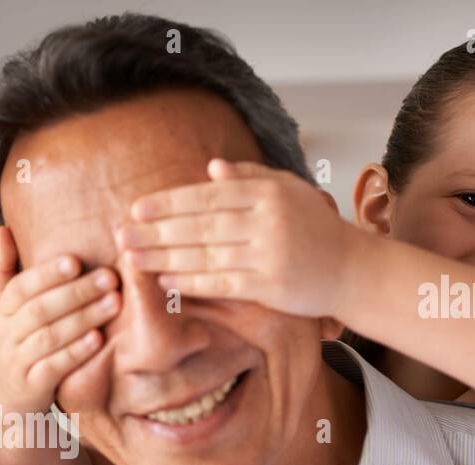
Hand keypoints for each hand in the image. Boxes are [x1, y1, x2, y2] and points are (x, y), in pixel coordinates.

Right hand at [0, 225, 122, 414]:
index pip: (20, 287)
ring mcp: (18, 362)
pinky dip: (76, 353)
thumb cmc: (13, 343)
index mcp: (1, 311)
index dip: (47, 274)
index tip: (75, 260)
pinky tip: (99, 339)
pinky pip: (54, 368)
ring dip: (83, 318)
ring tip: (114, 302)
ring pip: (50, 337)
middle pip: (40, 310)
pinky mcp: (33, 386)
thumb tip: (3, 229)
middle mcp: (6, 334)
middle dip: (76, 292)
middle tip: (110, 278)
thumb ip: (2, 269)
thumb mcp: (0, 307)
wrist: (6, 398)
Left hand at [117, 159, 361, 318]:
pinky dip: (192, 283)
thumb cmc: (316, 228)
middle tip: (121, 235)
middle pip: (201, 225)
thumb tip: (211, 168)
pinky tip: (165, 282)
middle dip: (157, 231)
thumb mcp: (289, 191)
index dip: (170, 203)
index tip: (138, 209)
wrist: (353, 270)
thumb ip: (250, 178)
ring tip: (134, 259)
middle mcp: (268, 220)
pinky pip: (222, 283)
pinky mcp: (271, 286)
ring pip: (206, 255)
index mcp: (269, 192)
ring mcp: (270, 254)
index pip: (208, 196)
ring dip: (165, 258)